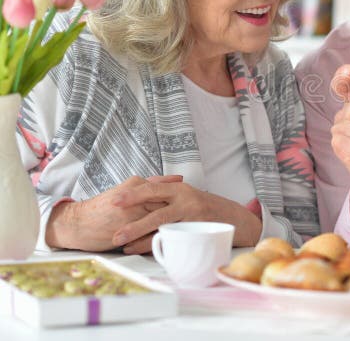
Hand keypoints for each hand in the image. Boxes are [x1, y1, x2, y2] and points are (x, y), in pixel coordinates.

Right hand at [45, 175, 181, 251]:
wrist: (75, 223)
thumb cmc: (99, 210)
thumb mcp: (121, 193)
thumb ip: (142, 190)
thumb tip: (164, 184)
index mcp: (135, 184)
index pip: (163, 186)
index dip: (178, 190)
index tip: (192, 192)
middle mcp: (136, 196)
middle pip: (167, 201)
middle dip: (183, 208)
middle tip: (199, 212)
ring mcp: (134, 212)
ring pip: (161, 217)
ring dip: (176, 223)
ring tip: (190, 228)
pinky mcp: (129, 227)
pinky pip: (150, 233)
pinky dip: (162, 236)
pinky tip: (173, 241)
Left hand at [109, 181, 262, 253]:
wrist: (237, 219)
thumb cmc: (206, 209)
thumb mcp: (187, 196)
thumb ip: (166, 195)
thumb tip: (137, 194)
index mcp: (180, 189)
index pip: (153, 188)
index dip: (133, 194)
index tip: (114, 199)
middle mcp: (186, 200)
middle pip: (156, 209)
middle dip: (133, 221)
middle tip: (114, 231)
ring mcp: (193, 217)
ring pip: (162, 226)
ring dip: (140, 237)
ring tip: (123, 244)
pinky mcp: (199, 232)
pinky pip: (174, 240)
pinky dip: (156, 246)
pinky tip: (141, 251)